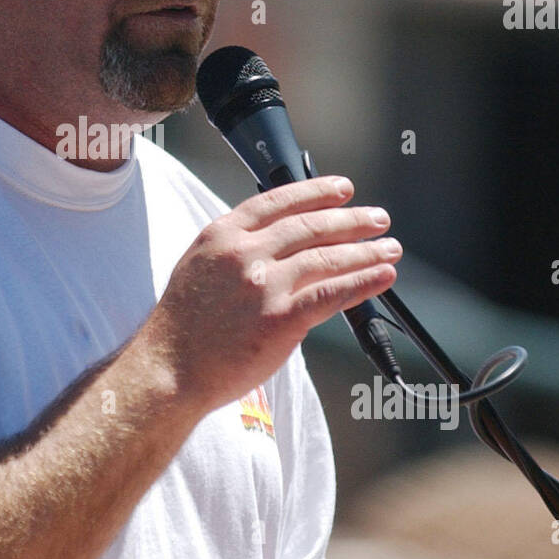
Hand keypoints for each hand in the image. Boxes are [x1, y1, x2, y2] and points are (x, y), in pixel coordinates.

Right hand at [139, 176, 399, 415]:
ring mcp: (263, 285)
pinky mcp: (280, 318)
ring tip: (389, 248)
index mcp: (221, 235)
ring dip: (365, 250)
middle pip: (309, 226)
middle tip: (377, 218)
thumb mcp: (199, 269)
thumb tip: (282, 250)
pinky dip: (363, 282)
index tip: (342, 189)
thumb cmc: (182, 328)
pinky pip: (332, 294)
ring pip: (326, 257)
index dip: (316, 192)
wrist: (168, 369)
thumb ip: (236, 251)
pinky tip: (382, 276)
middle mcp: (244, 253)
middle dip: (350, 220)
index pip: (278, 201)